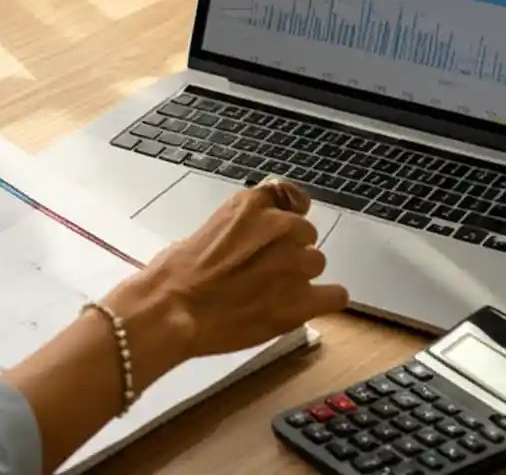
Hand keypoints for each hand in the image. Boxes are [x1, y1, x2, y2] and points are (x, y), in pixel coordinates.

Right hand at [105, 178, 348, 366]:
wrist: (170, 310)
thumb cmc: (173, 274)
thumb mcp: (204, 229)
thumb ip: (239, 227)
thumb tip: (251, 238)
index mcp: (251, 205)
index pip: (288, 196)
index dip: (287, 213)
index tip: (280, 228)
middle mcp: (280, 227)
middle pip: (305, 233)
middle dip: (289, 249)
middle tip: (262, 270)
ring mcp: (295, 264)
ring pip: (317, 263)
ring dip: (301, 275)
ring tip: (271, 293)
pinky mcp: (301, 301)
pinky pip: (335, 295)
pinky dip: (323, 300)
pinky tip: (303, 307)